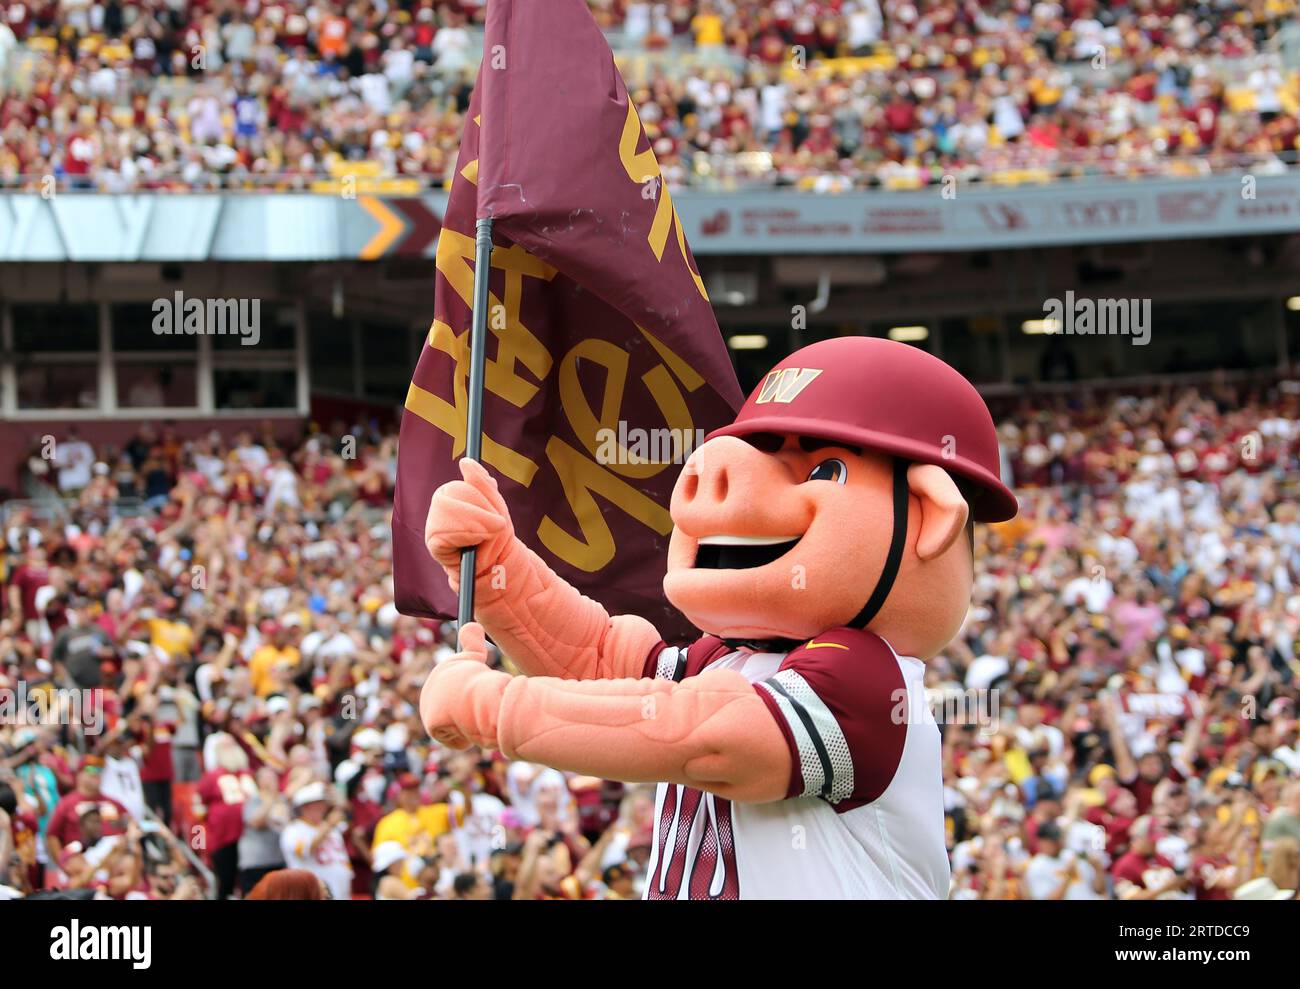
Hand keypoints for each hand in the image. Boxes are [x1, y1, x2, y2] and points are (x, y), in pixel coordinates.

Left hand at [419, 622, 509, 749]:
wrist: (478, 694)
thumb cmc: (479, 677)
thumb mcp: (475, 657)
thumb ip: (471, 641)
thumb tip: (470, 623)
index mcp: (438, 676)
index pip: (455, 692)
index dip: (471, 697)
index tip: (481, 698)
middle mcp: (428, 692)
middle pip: (454, 711)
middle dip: (468, 713)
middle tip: (481, 708)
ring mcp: (427, 708)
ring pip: (455, 725)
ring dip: (468, 724)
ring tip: (476, 715)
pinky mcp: (431, 724)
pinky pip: (454, 738)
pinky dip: (464, 737)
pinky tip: (470, 727)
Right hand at [423, 459, 515, 581]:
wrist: (496, 565)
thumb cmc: (495, 534)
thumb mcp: (496, 506)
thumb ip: (482, 483)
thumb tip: (466, 461)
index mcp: (455, 492)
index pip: (460, 487)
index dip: (482, 501)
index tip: (499, 519)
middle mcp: (441, 504)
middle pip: (451, 496)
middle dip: (480, 514)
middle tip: (496, 528)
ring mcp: (434, 522)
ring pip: (446, 511)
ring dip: (474, 526)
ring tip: (485, 538)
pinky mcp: (433, 541)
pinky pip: (442, 532)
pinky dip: (464, 537)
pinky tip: (471, 546)